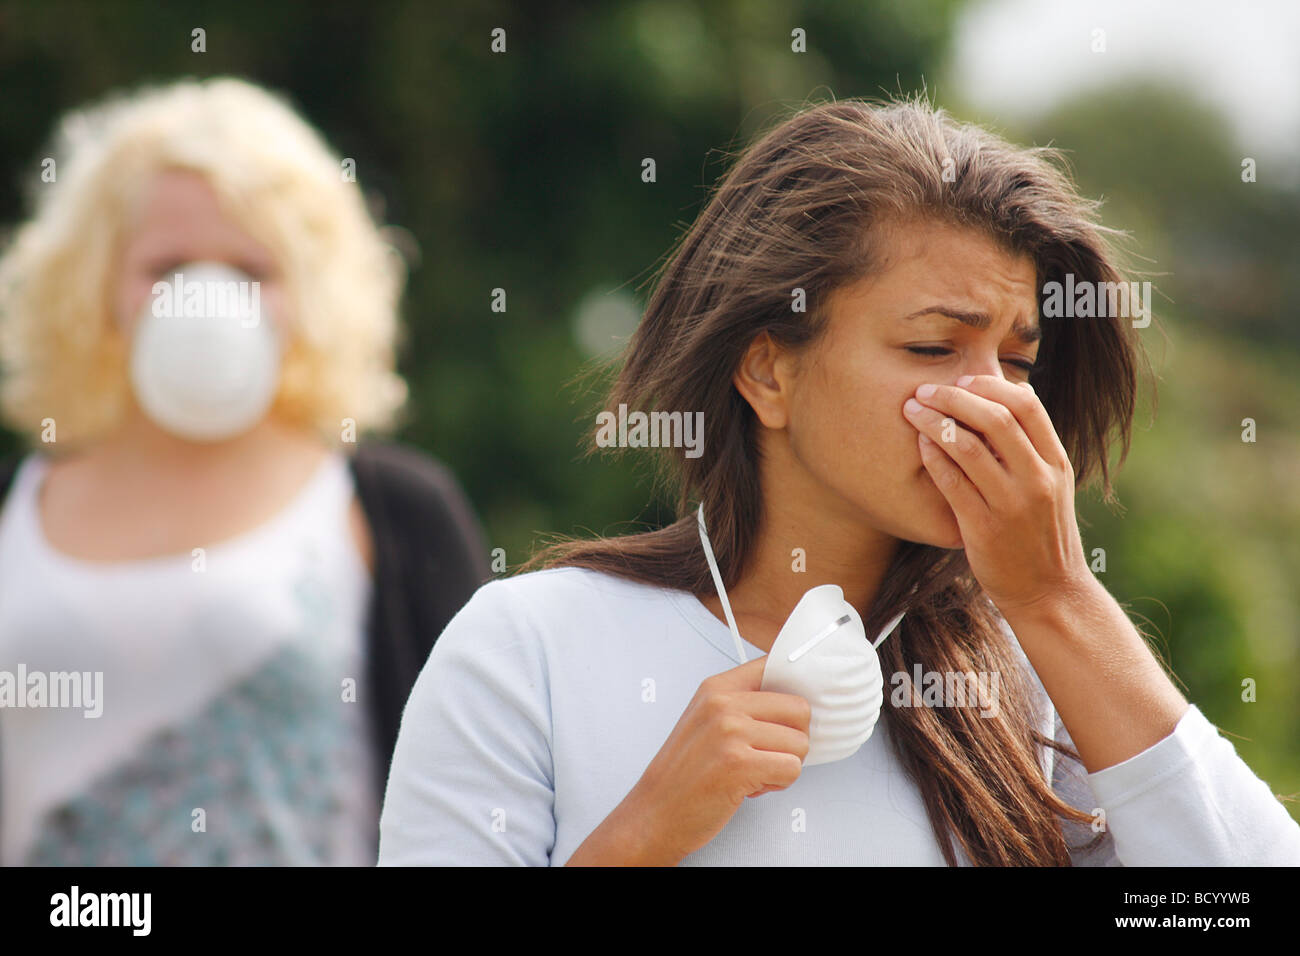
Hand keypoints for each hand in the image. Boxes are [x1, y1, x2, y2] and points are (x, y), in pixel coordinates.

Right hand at [614, 655, 810, 863]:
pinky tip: (752, 787)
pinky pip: (792, 769)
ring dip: (785, 765)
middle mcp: (722, 703)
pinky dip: (779, 784)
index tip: (786, 715)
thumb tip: (795, 702)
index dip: (792, 693)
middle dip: (794, 738)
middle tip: (769, 755)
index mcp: (716, 687)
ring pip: (800, 743)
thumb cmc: (685, 774)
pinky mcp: (738, 764)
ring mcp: (729, 731)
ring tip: (754, 773)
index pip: (775, 666)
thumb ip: (742, 704)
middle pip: (799, 708)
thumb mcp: (706, 721)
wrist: (654, 813)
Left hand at [902, 374, 1092, 616]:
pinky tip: (919, 444)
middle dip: (954, 397)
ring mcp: (1011, 504)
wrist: (1050, 592)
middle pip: (994, 418)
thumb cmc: (1042, 533)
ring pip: (967, 447)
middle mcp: (1037, 479)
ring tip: (912, 410)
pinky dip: (932, 457)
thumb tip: (1017, 391)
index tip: (963, 380)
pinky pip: (951, 482)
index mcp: (1055, 463)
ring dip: (934, 422)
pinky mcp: (983, 528)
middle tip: (926, 390)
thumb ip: (1034, 443)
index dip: (990, 385)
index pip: (1026, 405)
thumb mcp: (1053, 483)